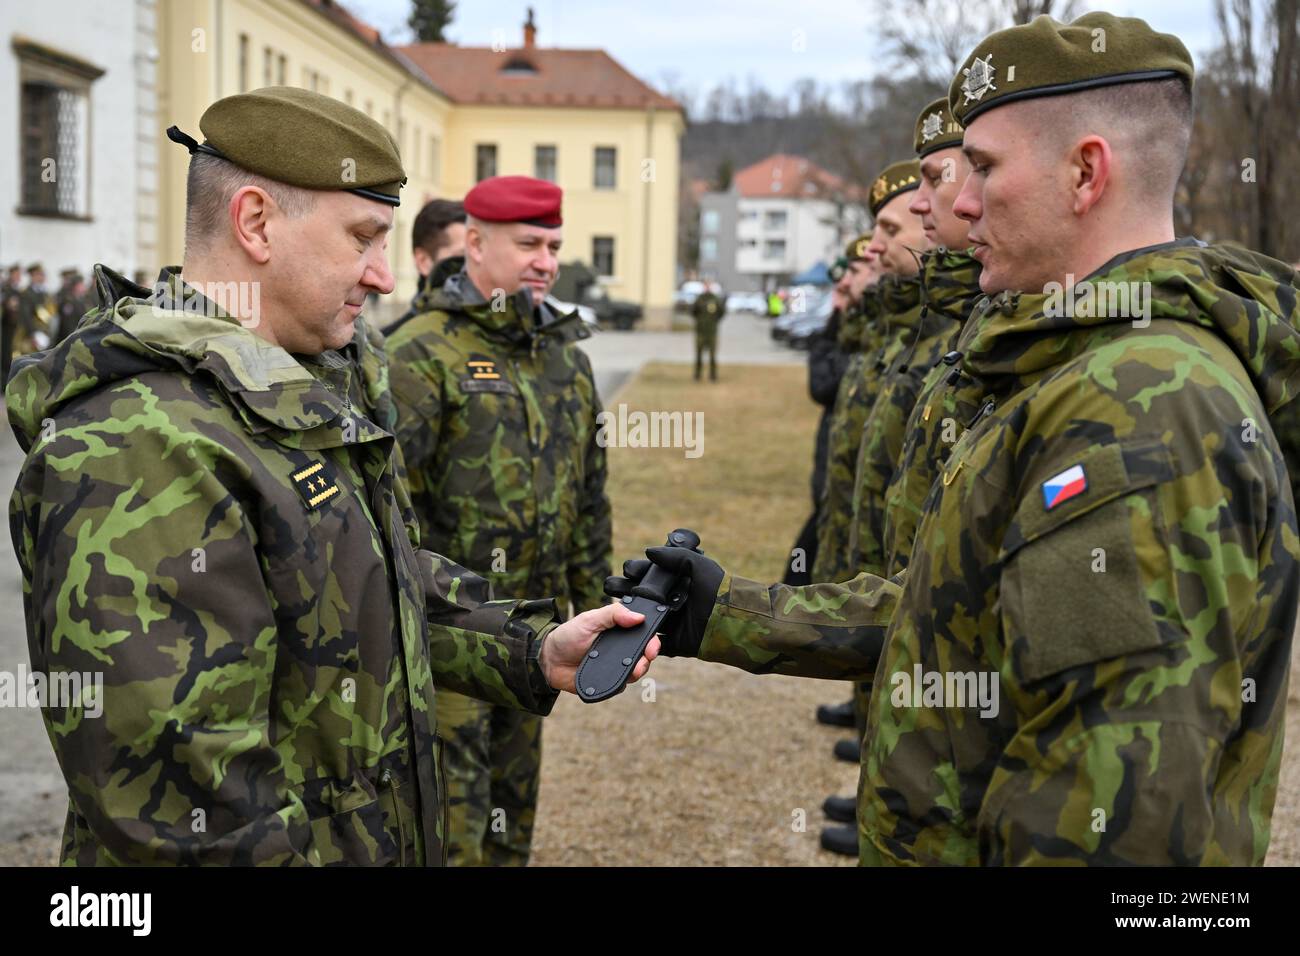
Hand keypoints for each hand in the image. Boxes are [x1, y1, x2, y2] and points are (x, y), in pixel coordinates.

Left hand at [540, 603, 660, 693]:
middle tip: (644, 659)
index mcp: (619, 631)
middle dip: (648, 658)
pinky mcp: (609, 681)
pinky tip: (616, 680)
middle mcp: (620, 649)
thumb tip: (638, 616)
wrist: (549, 660)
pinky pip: (622, 685)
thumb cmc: (568, 636)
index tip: (652, 647)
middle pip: (644, 655)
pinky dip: (622, 683)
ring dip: (638, 672)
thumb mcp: (590, 619)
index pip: (643, 635)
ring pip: (636, 671)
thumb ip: (613, 614)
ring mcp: (615, 666)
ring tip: (632, 671)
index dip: (652, 640)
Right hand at [604, 546, 724, 656]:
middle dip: (623, 591)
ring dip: (627, 614)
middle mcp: (670, 601)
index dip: (635, 571)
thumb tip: (648, 551)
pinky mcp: (673, 643)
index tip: (628, 571)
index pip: (649, 575)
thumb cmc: (718, 591)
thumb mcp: (700, 566)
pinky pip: (652, 642)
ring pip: (641, 618)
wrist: (731, 622)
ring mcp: (670, 623)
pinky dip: (640, 639)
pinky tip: (626, 630)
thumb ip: (675, 556)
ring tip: (614, 608)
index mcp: (676, 583)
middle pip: (639, 596)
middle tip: (611, 588)